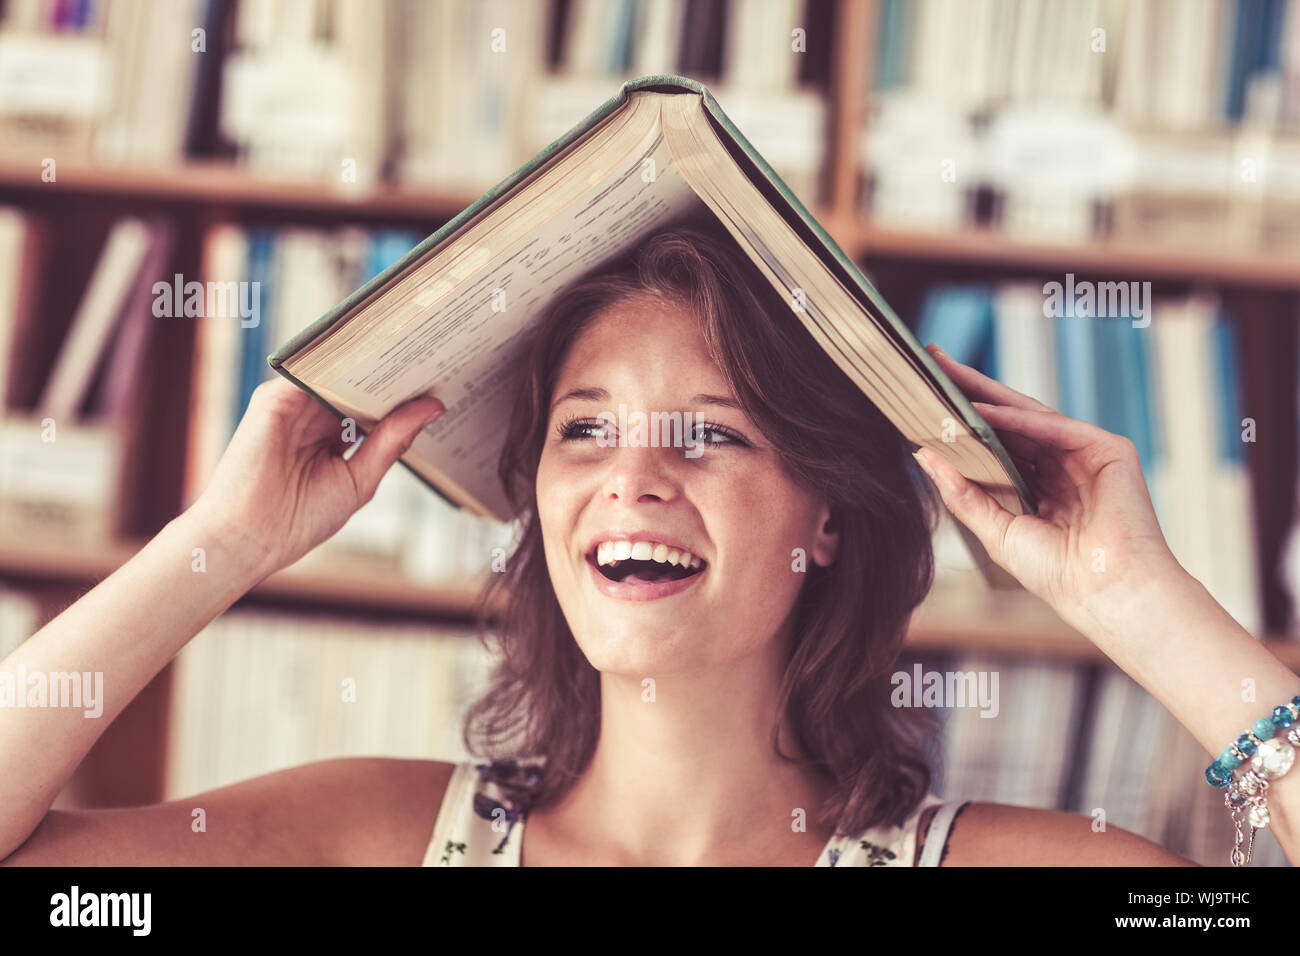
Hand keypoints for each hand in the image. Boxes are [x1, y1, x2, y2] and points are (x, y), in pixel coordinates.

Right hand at [188, 377, 444, 577]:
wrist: (249, 537)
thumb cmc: (300, 519)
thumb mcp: (360, 478)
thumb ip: (392, 440)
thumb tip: (432, 407)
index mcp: (334, 437)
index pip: (373, 405)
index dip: (403, 394)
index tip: (441, 379)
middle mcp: (313, 416)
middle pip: (358, 384)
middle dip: (392, 373)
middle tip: (437, 356)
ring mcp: (293, 405)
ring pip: (338, 372)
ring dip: (372, 361)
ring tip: (415, 350)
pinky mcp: (274, 399)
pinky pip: (313, 370)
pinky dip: (342, 364)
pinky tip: (374, 359)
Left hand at [913, 344, 1183, 620]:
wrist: (1106, 594)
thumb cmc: (1058, 574)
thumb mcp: (996, 530)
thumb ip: (961, 492)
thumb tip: (923, 455)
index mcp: (1040, 487)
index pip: (996, 443)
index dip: (964, 420)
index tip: (927, 398)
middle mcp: (1062, 467)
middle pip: (1010, 420)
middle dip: (972, 391)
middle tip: (934, 361)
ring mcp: (1085, 457)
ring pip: (1029, 415)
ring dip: (988, 394)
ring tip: (948, 375)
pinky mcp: (1108, 451)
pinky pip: (1055, 426)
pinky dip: (1018, 417)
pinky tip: (982, 408)